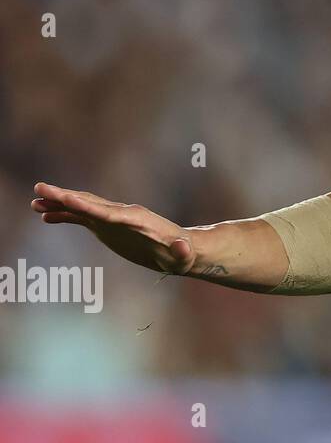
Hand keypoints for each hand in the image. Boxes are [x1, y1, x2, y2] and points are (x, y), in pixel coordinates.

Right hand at [30, 182, 196, 275]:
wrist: (180, 250)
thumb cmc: (183, 254)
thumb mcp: (184, 255)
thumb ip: (182, 251)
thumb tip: (183, 247)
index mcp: (137, 219)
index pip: (108, 212)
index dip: (87, 206)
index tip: (66, 198)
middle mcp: (122, 214)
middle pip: (90, 203)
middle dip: (65, 196)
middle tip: (40, 188)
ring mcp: (113, 219)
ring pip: (83, 207)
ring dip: (59, 203)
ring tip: (34, 201)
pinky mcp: (108, 226)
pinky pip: (82, 217)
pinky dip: (65, 215)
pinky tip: (46, 215)